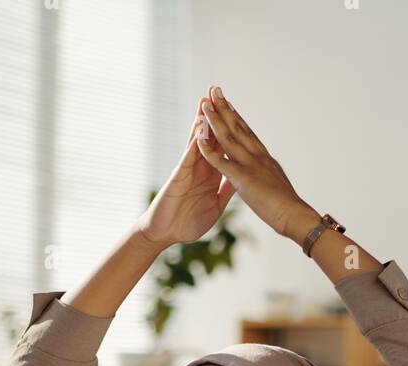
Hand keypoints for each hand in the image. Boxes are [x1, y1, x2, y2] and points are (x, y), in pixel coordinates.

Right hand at [135, 94, 236, 248]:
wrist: (167, 234)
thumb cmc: (187, 222)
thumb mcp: (216, 205)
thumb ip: (227, 189)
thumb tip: (240, 178)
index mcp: (211, 173)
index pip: (222, 145)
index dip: (228, 126)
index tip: (236, 108)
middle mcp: (200, 167)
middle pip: (210, 135)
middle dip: (214, 114)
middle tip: (218, 90)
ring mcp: (189, 170)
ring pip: (197, 140)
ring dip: (202, 120)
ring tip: (206, 99)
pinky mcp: (179, 177)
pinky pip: (188, 157)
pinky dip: (194, 143)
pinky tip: (199, 128)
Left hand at [191, 85, 306, 238]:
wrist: (295, 215)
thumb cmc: (288, 206)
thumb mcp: (276, 184)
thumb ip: (268, 175)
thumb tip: (268, 173)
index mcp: (265, 158)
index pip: (248, 132)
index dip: (236, 117)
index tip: (228, 104)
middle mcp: (257, 156)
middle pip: (238, 127)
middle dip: (225, 108)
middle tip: (214, 90)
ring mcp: (250, 165)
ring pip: (229, 138)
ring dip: (215, 120)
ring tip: (206, 104)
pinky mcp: (243, 178)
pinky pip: (222, 162)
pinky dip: (209, 150)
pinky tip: (198, 139)